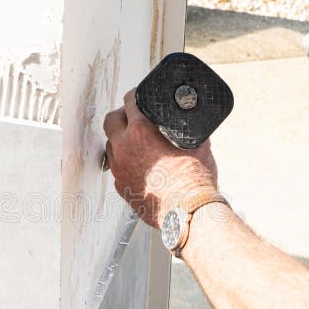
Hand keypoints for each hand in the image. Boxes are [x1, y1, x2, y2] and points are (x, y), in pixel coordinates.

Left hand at [103, 88, 218, 227]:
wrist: (188, 213)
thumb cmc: (194, 181)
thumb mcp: (198, 145)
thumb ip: (189, 129)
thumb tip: (192, 123)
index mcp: (140, 132)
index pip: (129, 102)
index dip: (135, 95)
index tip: (138, 96)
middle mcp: (124, 149)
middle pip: (111, 120)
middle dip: (121, 116)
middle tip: (133, 117)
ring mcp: (119, 170)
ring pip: (111, 146)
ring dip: (120, 140)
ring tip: (136, 142)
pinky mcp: (120, 187)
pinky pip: (117, 168)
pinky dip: (125, 163)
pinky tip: (139, 166)